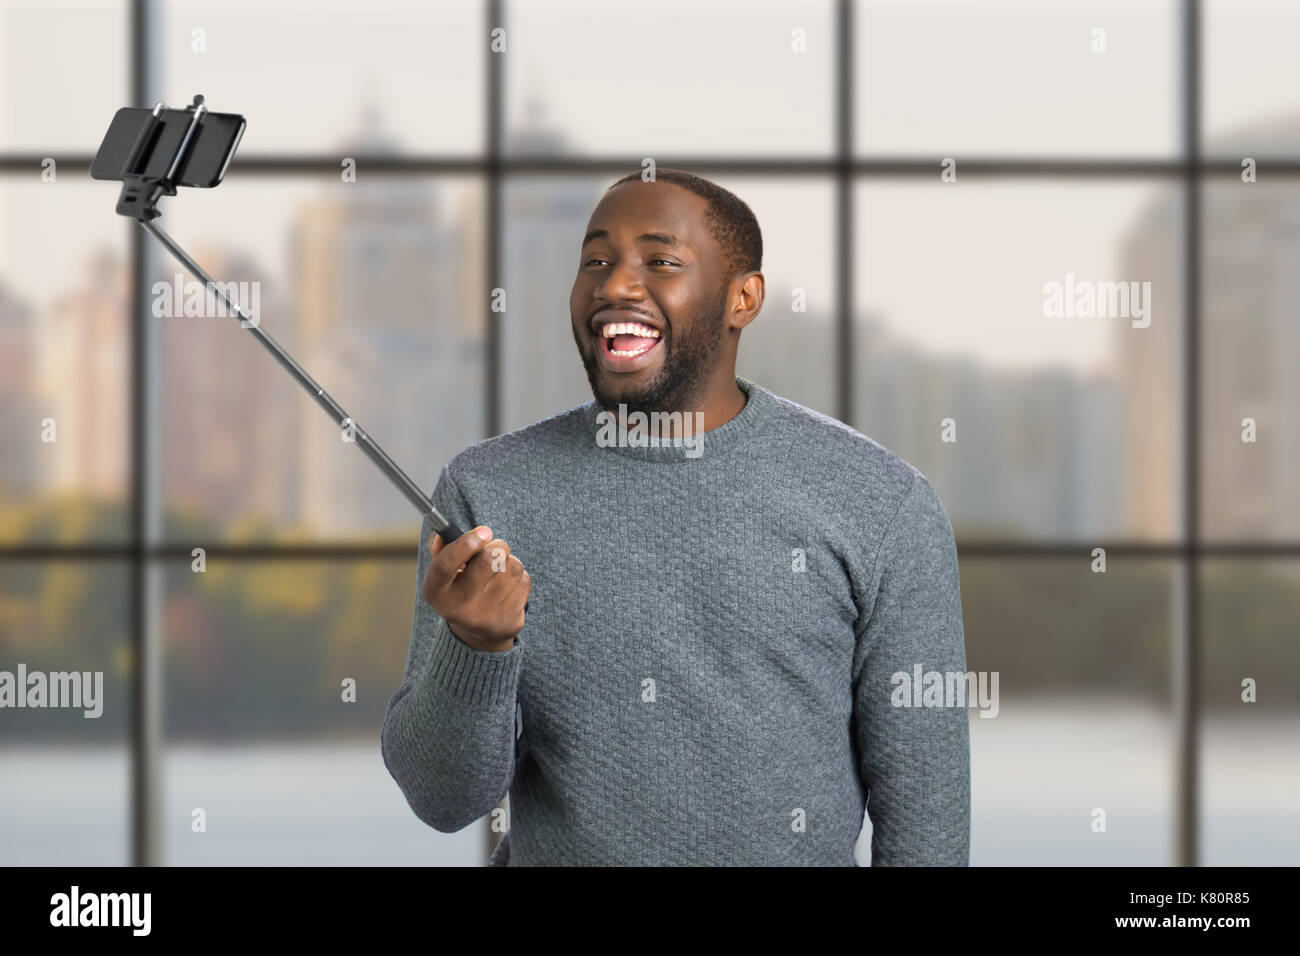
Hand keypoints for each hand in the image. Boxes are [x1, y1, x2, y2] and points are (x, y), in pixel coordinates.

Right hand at [422, 526, 530, 652]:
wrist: (479, 632)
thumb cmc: (460, 589)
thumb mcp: (445, 572)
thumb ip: (441, 548)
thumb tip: (441, 535)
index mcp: (436, 593)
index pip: (445, 565)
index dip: (465, 544)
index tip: (483, 531)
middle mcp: (459, 608)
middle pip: (488, 560)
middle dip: (497, 546)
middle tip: (495, 548)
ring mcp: (485, 617)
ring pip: (511, 567)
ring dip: (509, 562)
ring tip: (499, 572)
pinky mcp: (509, 621)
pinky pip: (523, 581)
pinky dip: (519, 577)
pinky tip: (508, 587)